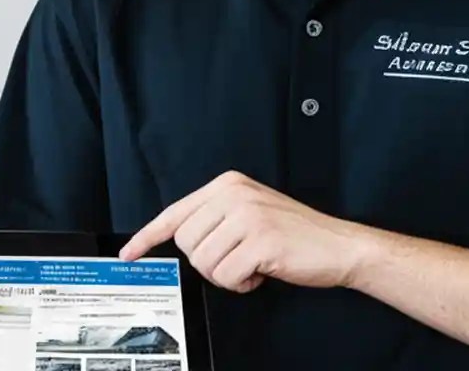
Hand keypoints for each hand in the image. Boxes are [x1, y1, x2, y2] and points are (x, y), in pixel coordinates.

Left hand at [119, 171, 373, 292]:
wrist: (340, 245)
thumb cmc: (295, 234)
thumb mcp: (250, 212)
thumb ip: (217, 218)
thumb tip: (180, 239)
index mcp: (228, 185)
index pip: (175, 212)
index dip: (148, 236)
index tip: (129, 253)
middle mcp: (233, 194)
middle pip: (186, 243)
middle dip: (207, 262)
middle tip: (237, 260)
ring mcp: (247, 215)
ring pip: (203, 262)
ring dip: (225, 275)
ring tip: (251, 265)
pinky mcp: (260, 240)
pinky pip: (226, 276)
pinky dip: (241, 284)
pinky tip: (261, 273)